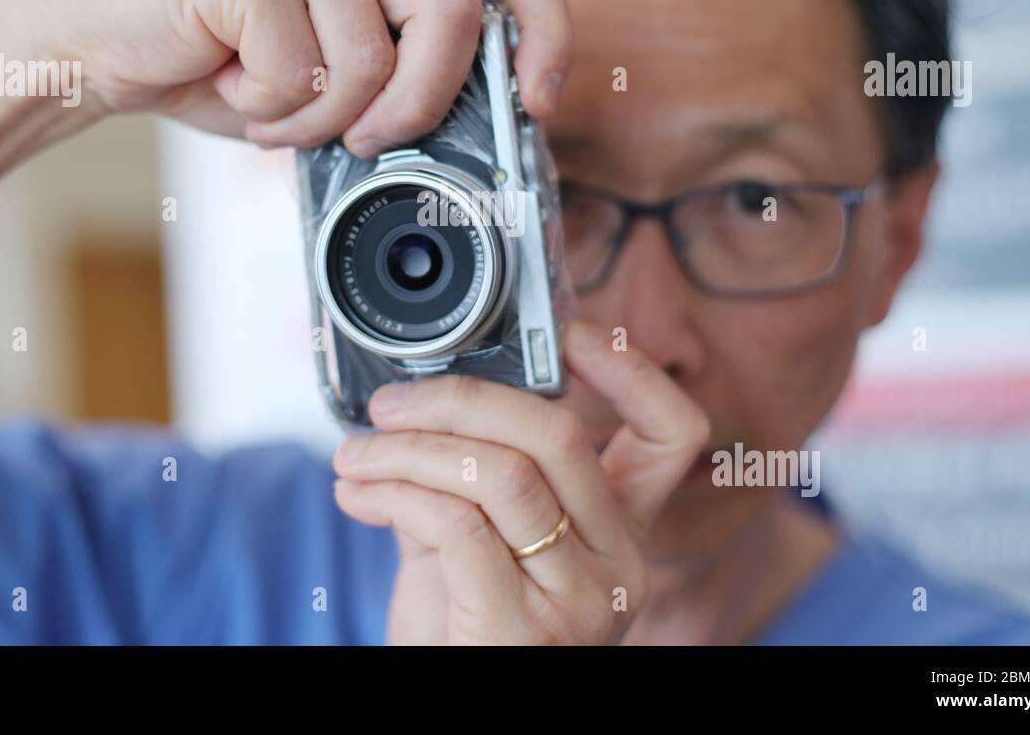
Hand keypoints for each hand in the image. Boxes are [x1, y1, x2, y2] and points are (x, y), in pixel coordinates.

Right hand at [15, 0, 571, 155]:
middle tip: (360, 140)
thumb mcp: (335, 73)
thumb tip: (484, 132)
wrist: (103, 48)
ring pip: (368, 61)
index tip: (538, 101)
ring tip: (266, 102)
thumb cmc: (226, 64)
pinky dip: (266, 111)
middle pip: (448, 19)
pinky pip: (300, 71)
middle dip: (412, 108)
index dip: (547, 34)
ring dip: (315, 119)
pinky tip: (229, 82)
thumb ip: (401, 76)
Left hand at [331, 320, 709, 644]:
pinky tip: (357, 494)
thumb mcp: (481, 541)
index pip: (673, 435)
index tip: (568, 332)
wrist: (442, 701)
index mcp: (619, 531)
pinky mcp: (519, 629)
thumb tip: (423, 402)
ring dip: (408, 450)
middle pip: (560, 436)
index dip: (631, 370)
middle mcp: (618, 565)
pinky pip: (455, 524)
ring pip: (499, 475)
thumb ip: (471, 476)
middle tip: (394, 404)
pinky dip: (392, 493)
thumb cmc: (461, 631)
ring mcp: (578, 601)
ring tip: (355, 455)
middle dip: (462, 400)